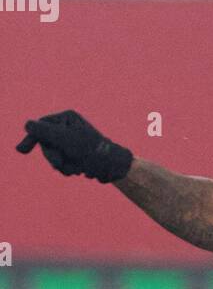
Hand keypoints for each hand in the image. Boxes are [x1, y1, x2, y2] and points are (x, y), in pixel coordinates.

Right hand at [16, 109, 132, 182]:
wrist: (115, 168)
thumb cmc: (92, 151)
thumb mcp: (65, 139)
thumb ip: (45, 132)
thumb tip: (28, 125)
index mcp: (67, 118)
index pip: (41, 126)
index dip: (32, 138)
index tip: (22, 151)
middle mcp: (69, 127)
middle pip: (47, 143)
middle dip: (53, 157)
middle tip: (61, 165)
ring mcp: (73, 141)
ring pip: (55, 155)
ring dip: (63, 165)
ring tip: (76, 168)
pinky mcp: (77, 154)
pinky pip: (65, 163)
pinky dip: (70, 169)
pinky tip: (81, 170)